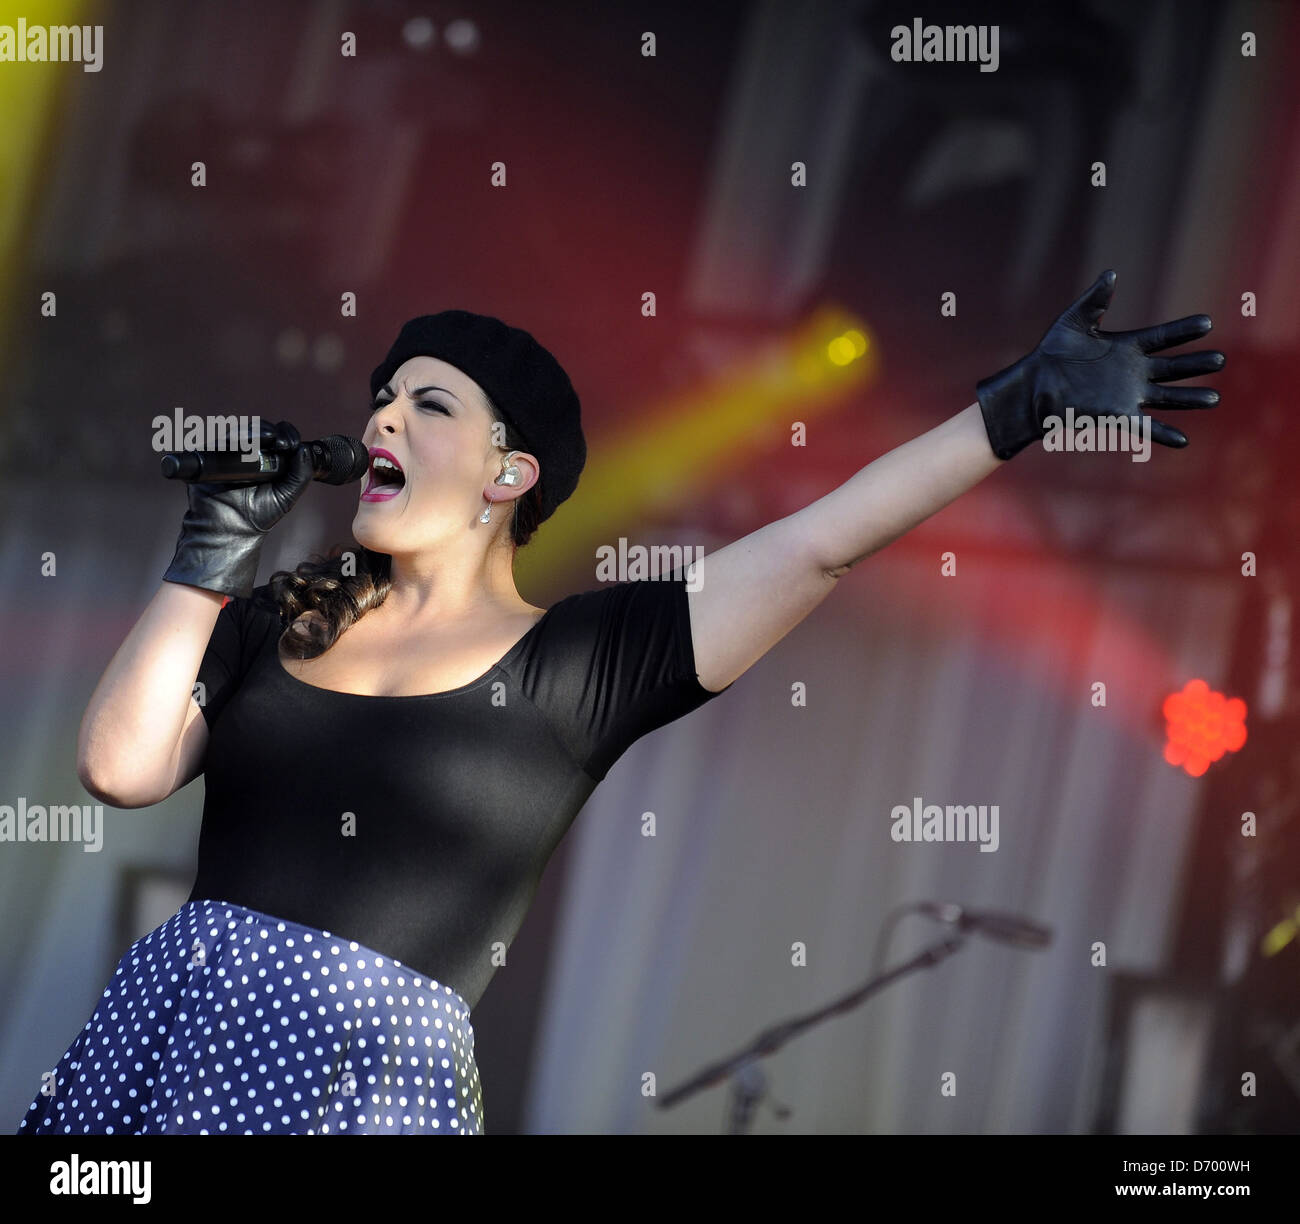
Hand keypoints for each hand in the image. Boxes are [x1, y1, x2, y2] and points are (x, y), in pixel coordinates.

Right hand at [162, 420, 314, 597]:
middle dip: (267, 431)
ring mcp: (226, 454)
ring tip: (262, 440)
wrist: (232, 531)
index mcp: (266, 458)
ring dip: (249, 433)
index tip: (290, 443)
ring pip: (236, 433)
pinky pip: (214, 444)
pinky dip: (226, 442)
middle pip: (256, 430)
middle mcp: (246, 452)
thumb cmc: (259, 515)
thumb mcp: (287, 496)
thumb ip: (300, 474)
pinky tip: (238, 444)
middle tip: (278, 441)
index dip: (284, 434)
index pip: (275, 436)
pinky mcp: (207, 459)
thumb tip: (304, 449)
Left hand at [976, 269, 1224, 459]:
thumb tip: (1111, 274)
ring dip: (1190, 399)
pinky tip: (1183, 441)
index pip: (1162, 337)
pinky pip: (1144, 427)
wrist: (1032, 386)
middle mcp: (1132, 372)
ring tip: (1214, 399)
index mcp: (1126, 347)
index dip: (1183, 331)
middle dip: (1196, 365)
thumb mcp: (1073, 321)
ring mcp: (1127, 395)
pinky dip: (1163, 434)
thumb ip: (1095, 300)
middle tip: (1220, 360)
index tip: (1207, 323)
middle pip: (1173, 368)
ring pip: (1167, 397)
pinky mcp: (1116, 415)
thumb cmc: (1051, 353)